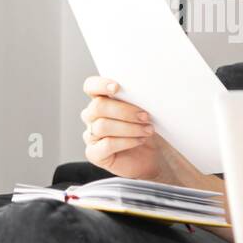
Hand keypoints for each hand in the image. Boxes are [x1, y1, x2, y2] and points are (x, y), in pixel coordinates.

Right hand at [80, 76, 195, 183]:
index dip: (100, 84)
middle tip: (145, 116)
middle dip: (125, 111)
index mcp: (102, 101)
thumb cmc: (146, 131)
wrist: (151, 158)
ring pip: (103, 126)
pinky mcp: (94, 154)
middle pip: (98, 106)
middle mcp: (92, 117)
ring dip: (130, 128)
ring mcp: (91, 136)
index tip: (117, 87)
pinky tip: (140, 141)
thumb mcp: (145, 113)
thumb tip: (146, 92)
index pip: (91, 87)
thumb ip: (139, 101)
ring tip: (148, 130)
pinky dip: (127, 141)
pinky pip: (107, 144)